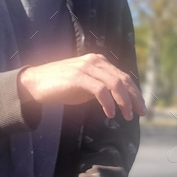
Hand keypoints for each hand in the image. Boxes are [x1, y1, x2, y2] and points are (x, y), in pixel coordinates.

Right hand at [18, 53, 145, 120]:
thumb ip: (101, 88)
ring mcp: (86, 67)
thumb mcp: (85, 85)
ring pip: (114, 84)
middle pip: (123, 79)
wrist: (35, 83)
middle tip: (140, 114)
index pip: (123, 76)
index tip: (141, 107)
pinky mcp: (78, 76)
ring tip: (127, 116)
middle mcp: (95, 61)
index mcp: (99, 61)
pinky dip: (108, 103)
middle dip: (134, 98)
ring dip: (124, 102)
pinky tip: (110, 114)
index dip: (135, 92)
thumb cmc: (60, 86)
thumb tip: (117, 100)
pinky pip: (100, 90)